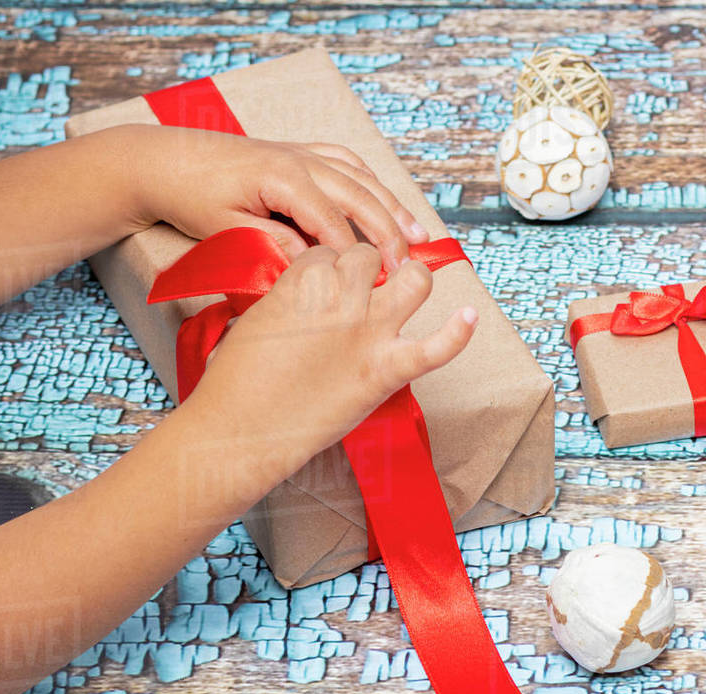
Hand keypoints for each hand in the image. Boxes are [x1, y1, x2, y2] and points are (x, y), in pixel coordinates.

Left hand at [119, 124, 427, 269]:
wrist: (163, 160)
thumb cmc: (190, 196)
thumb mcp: (227, 229)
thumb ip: (273, 246)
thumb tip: (313, 265)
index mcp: (283, 178)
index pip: (334, 222)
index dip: (357, 255)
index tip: (377, 284)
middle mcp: (300, 159)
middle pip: (360, 197)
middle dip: (390, 232)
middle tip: (410, 266)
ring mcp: (302, 152)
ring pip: (362, 178)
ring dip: (392, 206)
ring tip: (418, 235)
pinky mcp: (299, 151)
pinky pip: (348, 164)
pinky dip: (373, 184)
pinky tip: (387, 203)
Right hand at [182, 243, 476, 477]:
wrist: (239, 430)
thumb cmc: (235, 379)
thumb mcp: (253, 317)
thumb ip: (287, 296)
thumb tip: (305, 294)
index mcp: (302, 278)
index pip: (331, 250)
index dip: (331, 266)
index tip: (326, 284)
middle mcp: (341, 296)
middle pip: (371, 257)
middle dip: (367, 269)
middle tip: (358, 292)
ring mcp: (369, 331)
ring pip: (414, 282)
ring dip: (412, 281)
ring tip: (404, 290)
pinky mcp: (386, 369)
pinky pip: (436, 347)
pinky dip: (458, 334)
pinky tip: (470, 318)